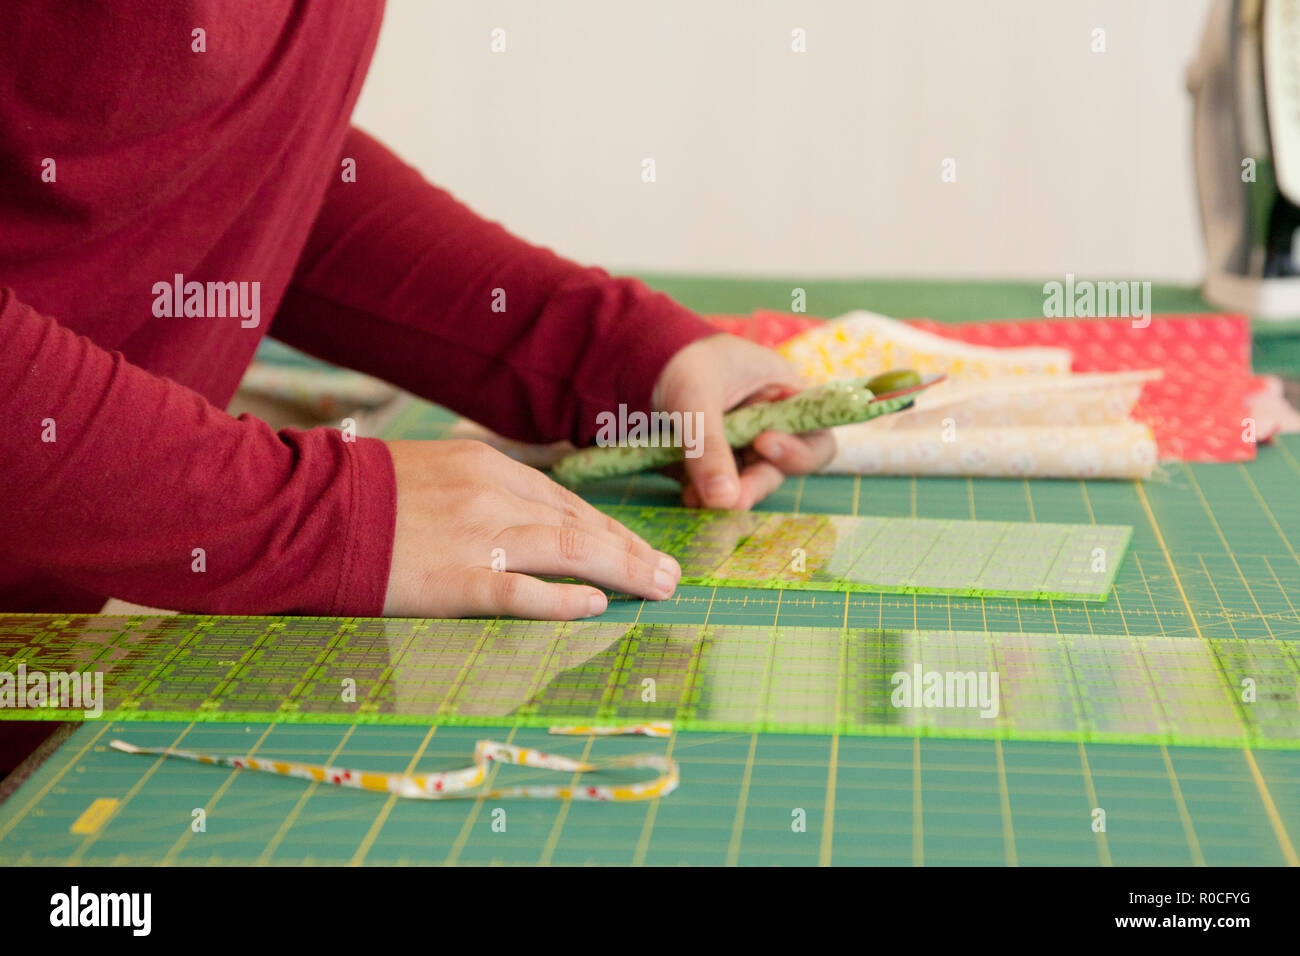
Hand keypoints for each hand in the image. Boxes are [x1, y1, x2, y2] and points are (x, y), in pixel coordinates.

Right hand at [382, 439, 680, 617]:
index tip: (638, 546)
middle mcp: (491, 495)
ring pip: (569, 551)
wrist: (302, 507)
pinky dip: (565, 600)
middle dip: (633, 549)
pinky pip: (523, 592)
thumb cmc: (359, 492)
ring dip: (623, 571)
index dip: (608, 526)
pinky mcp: (455, 580)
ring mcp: (476, 537)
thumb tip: (521, 516)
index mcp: (485, 465)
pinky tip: (598, 606)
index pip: (565, 500)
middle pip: (580, 524)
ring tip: (659, 588)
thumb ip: (478, 489)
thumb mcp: (429, 470)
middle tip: (671, 573)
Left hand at [651, 334, 835, 508]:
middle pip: (779, 469)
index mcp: (786, 396)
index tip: (763, 444)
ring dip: (726, 496)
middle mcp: (772, 427)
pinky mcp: (717, 465)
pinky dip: (704, 495)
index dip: (799, 452)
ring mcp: (744, 448)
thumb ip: (709, 443)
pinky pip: (718, 489)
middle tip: (732, 500)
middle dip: (755, 485)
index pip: (815, 436)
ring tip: (696, 499)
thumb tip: (724, 500)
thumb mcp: (696, 396)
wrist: (645, 363)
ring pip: (747, 484)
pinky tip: (688, 496)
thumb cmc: (686, 363)